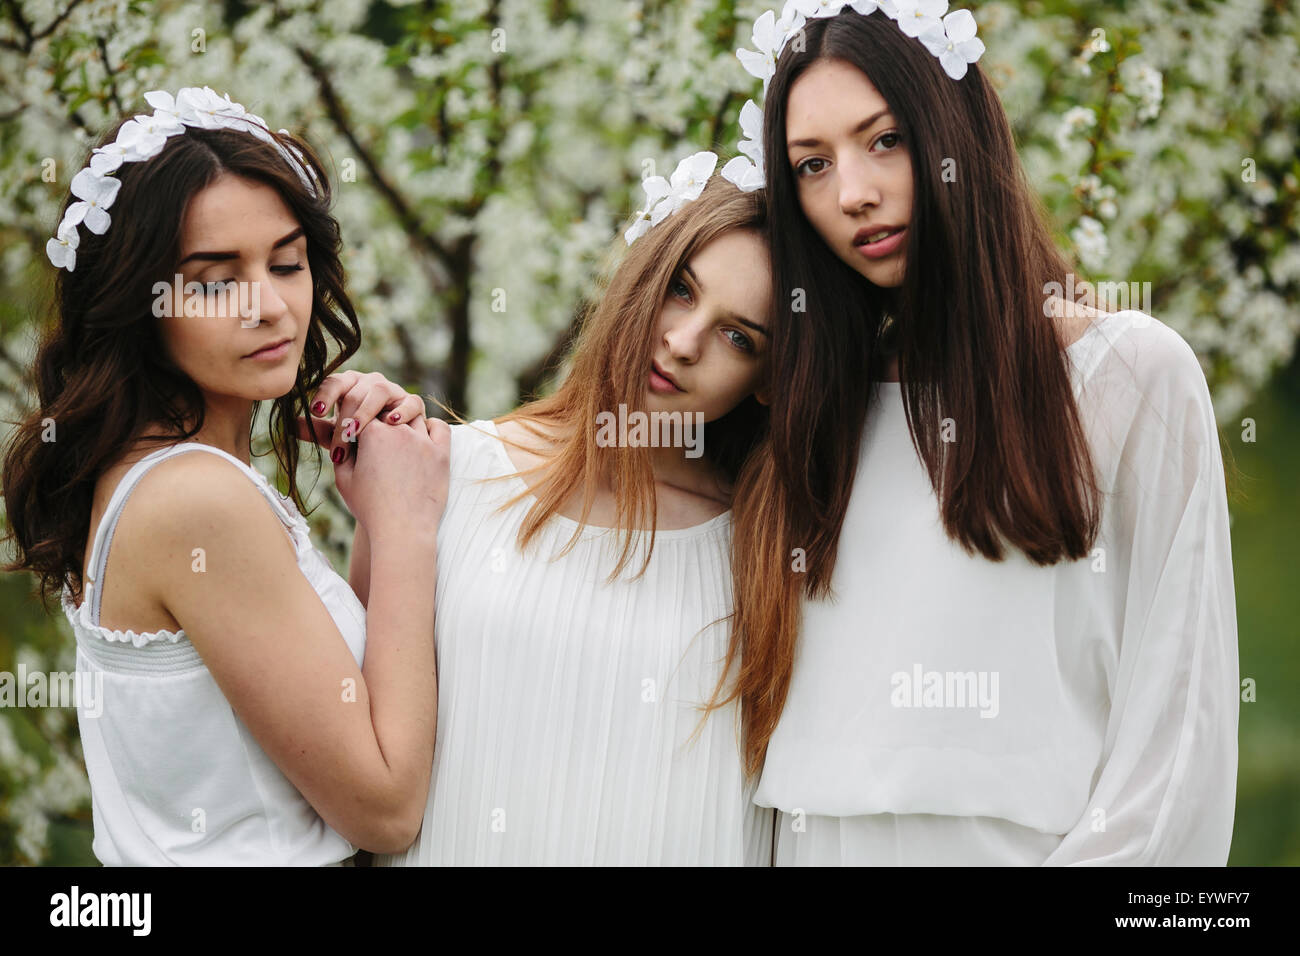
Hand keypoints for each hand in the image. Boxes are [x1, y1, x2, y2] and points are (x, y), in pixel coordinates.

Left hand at [293, 370, 426, 463]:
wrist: (392, 447)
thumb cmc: (359, 437)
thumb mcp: (335, 435)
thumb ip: (316, 430)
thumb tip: (287, 425)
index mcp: (349, 385)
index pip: (334, 382)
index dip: (325, 395)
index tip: (316, 412)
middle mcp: (370, 383)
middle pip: (354, 392)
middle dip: (343, 419)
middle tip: (336, 444)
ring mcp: (393, 391)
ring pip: (379, 392)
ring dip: (366, 414)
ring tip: (356, 433)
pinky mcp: (412, 403)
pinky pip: (409, 402)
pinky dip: (401, 411)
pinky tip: (390, 423)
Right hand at [336, 416, 450, 535]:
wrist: (402, 531)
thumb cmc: (370, 509)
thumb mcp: (344, 480)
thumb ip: (343, 452)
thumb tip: (344, 436)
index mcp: (372, 433)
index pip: (361, 411)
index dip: (356, 421)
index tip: (353, 433)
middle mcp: (399, 430)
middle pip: (387, 410)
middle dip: (377, 419)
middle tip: (374, 434)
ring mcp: (423, 440)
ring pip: (413, 414)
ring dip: (402, 421)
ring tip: (396, 437)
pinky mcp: (442, 454)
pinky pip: (439, 427)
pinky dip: (430, 426)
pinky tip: (422, 436)